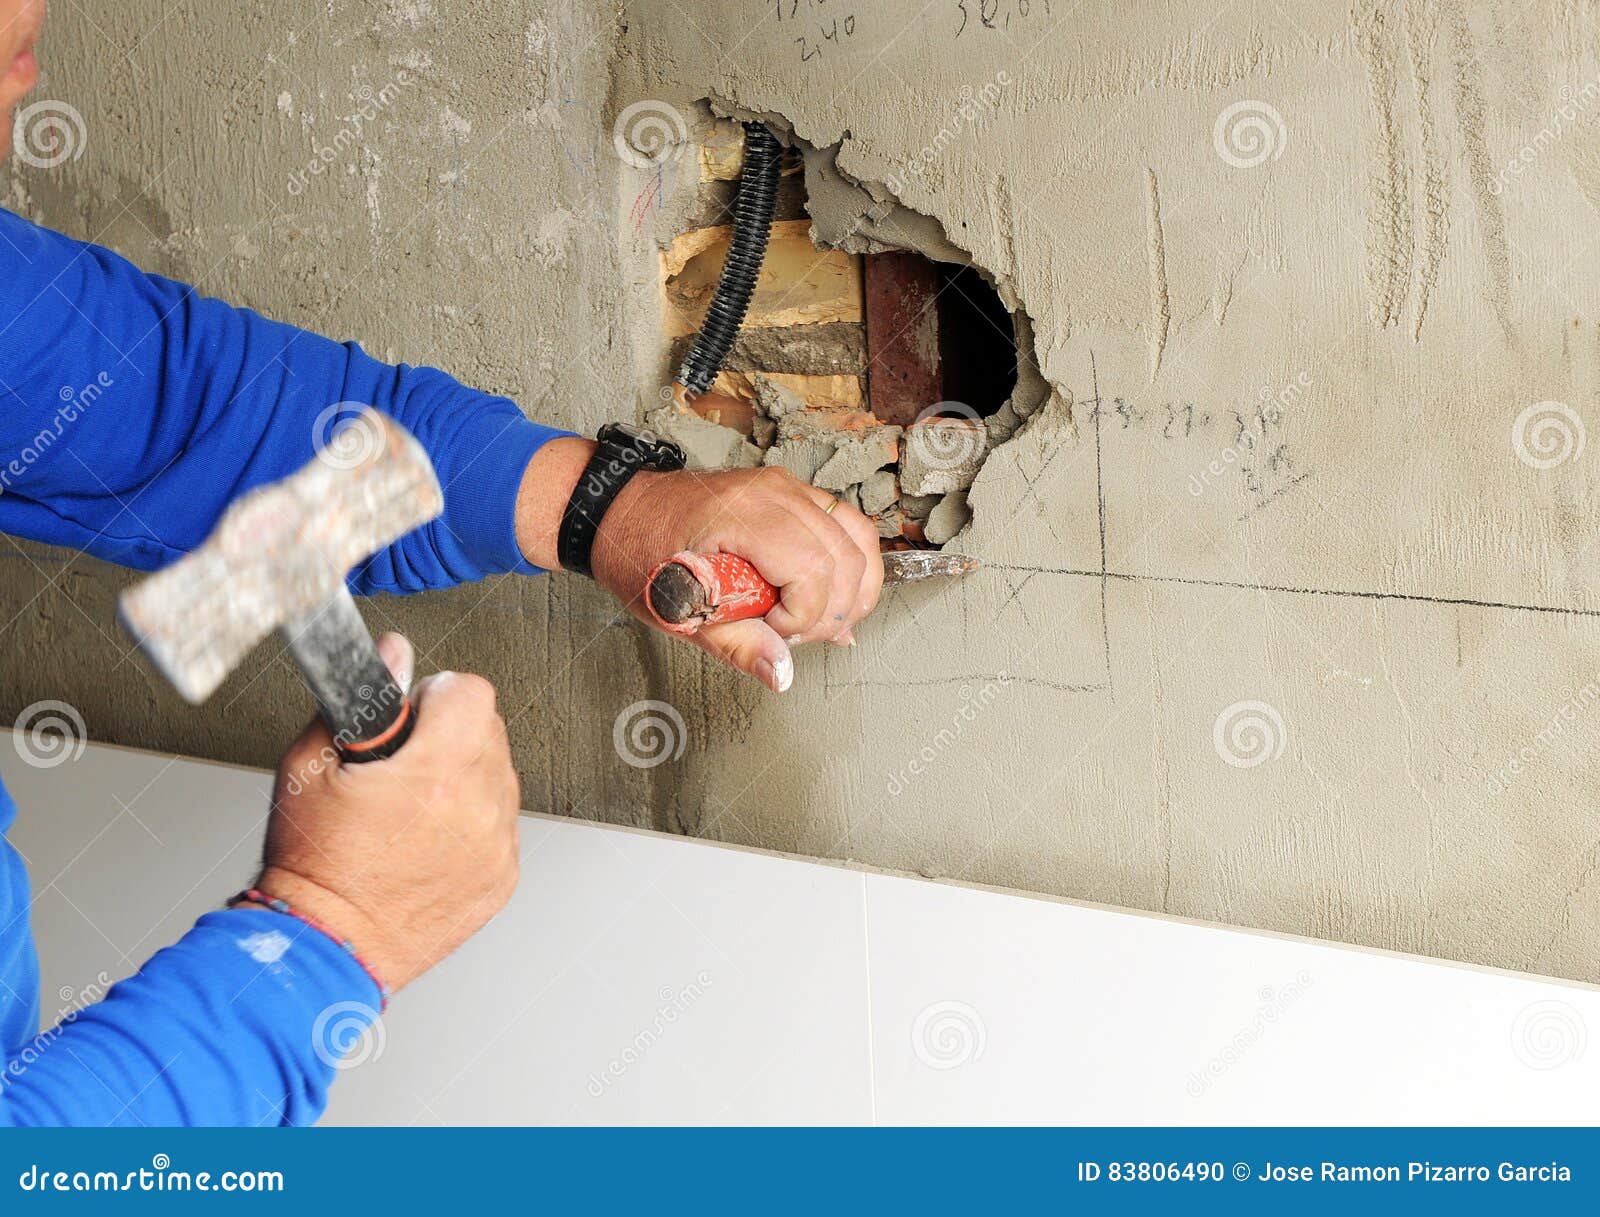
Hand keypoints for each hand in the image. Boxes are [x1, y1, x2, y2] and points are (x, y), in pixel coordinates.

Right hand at [241, 634, 520, 992]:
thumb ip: (360, 698)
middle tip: (402, 764)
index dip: (435, 694)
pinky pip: (501, 823)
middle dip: (448, 733)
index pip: (471, 691)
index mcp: (437, 775)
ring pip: (499, 776)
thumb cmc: (312, 865)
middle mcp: (478, 809)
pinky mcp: (502, 877)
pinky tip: (426, 840)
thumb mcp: (309, 767)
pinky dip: (472, 822)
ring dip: (464, 777)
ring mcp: (497, 847)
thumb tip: (392, 653)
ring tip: (411, 807)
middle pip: (489, 729)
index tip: (411, 715)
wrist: (326, 947)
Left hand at [515, 438, 884, 692]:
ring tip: (816, 620)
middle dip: (831, 611)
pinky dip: (849, 566)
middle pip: (846, 557)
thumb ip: (738, 645)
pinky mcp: (795, 494)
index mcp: (744, 516)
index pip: (814, 571)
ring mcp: (789, 488)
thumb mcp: (678, 611)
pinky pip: (847, 525)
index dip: (803, 617)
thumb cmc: (641, 554)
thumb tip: (782, 673)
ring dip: (851, 590)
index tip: (772, 633)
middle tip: (791, 635)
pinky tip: (829, 597)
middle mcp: (775, 493)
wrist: (621, 512)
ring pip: (859, 539)